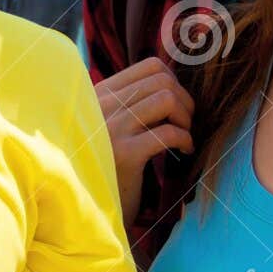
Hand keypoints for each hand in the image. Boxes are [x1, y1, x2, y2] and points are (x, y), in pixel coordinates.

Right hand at [95, 57, 194, 222]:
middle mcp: (102, 105)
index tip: (176, 105)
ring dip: (185, 117)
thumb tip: (169, 85)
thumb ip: (128, 104)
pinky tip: (184, 151)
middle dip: (184, 100)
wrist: (86, 206)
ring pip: (166, 99)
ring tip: (183, 135)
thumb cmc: (104, 165)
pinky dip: (186, 139)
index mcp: (100, 94)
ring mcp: (112, 128)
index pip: (150, 65)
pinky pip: (169, 132)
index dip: (174, 81)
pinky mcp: (125, 154)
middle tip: (185, 123)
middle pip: (162, 80)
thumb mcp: (108, 126)